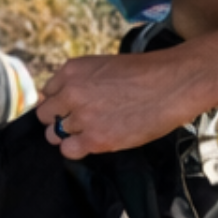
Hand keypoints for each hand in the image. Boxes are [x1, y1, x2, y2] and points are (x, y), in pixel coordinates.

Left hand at [37, 49, 199, 157]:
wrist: (172, 85)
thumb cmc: (145, 74)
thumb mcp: (104, 67)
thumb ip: (81, 82)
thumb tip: (66, 102)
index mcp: (71, 70)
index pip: (47, 93)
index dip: (59, 103)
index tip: (71, 108)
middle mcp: (71, 92)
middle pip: (45, 115)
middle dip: (59, 120)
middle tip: (79, 123)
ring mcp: (82, 117)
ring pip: (54, 134)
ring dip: (69, 135)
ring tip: (90, 132)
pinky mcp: (96, 139)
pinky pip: (68, 150)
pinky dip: (77, 149)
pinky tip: (94, 142)